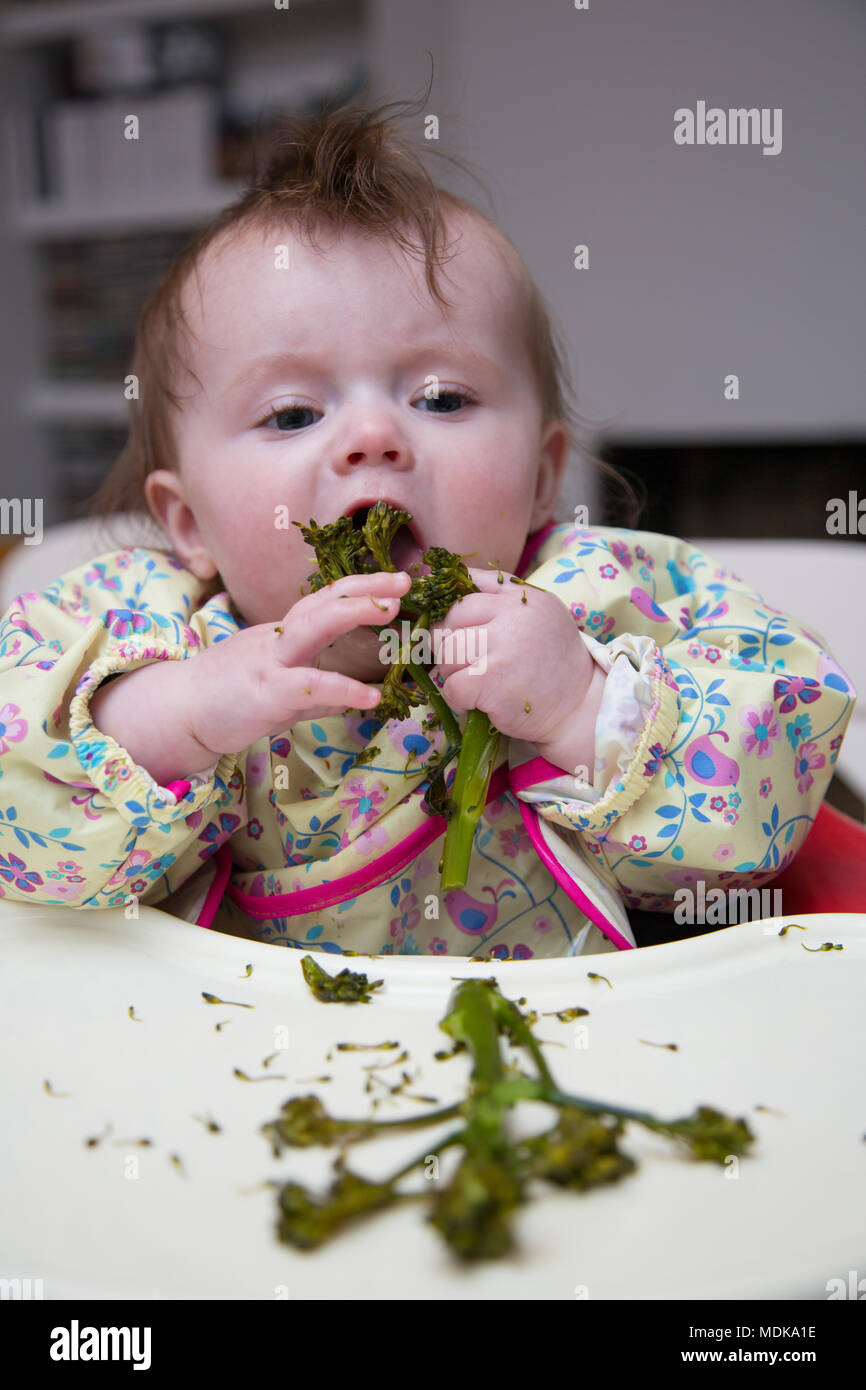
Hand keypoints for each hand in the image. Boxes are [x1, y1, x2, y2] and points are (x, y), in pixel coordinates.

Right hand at [188, 571, 410, 757]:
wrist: (177, 712)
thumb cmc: (228, 700)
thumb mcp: (280, 693)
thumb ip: (316, 694)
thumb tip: (352, 699)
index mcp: (282, 635)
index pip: (325, 601)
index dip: (360, 589)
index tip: (395, 583)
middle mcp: (278, 640)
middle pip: (323, 601)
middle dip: (365, 587)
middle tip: (404, 582)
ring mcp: (270, 663)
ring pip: (312, 627)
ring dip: (353, 613)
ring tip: (393, 612)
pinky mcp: (264, 694)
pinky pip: (307, 687)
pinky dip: (341, 689)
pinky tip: (370, 696)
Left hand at [429, 567, 604, 774]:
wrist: (580, 705)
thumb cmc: (552, 662)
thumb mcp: (539, 614)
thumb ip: (502, 597)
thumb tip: (446, 578)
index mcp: (523, 598)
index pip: (468, 583)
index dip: (450, 606)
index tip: (449, 625)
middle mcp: (513, 616)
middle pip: (450, 618)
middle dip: (448, 642)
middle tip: (464, 661)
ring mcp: (502, 648)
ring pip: (447, 651)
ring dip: (451, 672)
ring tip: (473, 682)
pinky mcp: (491, 682)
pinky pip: (451, 686)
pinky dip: (456, 698)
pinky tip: (474, 702)